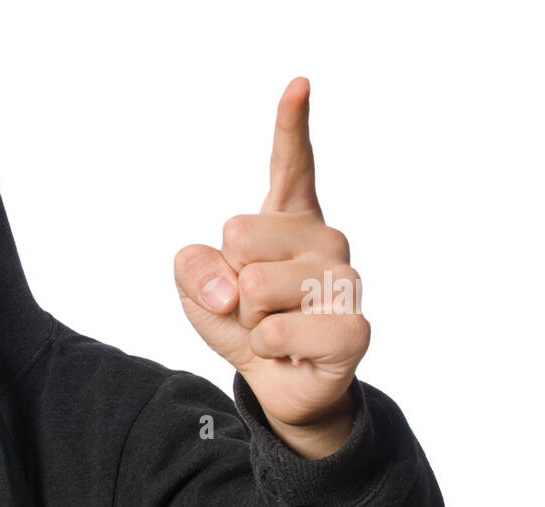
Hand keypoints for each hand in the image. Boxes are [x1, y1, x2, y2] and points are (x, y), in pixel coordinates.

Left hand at [174, 77, 369, 458]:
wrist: (276, 384)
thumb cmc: (242, 324)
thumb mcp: (196, 289)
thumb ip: (192, 268)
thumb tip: (232, 287)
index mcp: (290, 219)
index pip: (292, 164)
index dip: (291, 124)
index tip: (298, 83)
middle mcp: (325, 239)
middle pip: (240, 235)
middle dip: (227, 281)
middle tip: (254, 307)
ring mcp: (345, 281)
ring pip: (257, 286)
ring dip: (247, 320)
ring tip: (273, 329)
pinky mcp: (353, 328)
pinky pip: (279, 329)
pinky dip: (267, 345)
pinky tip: (290, 351)